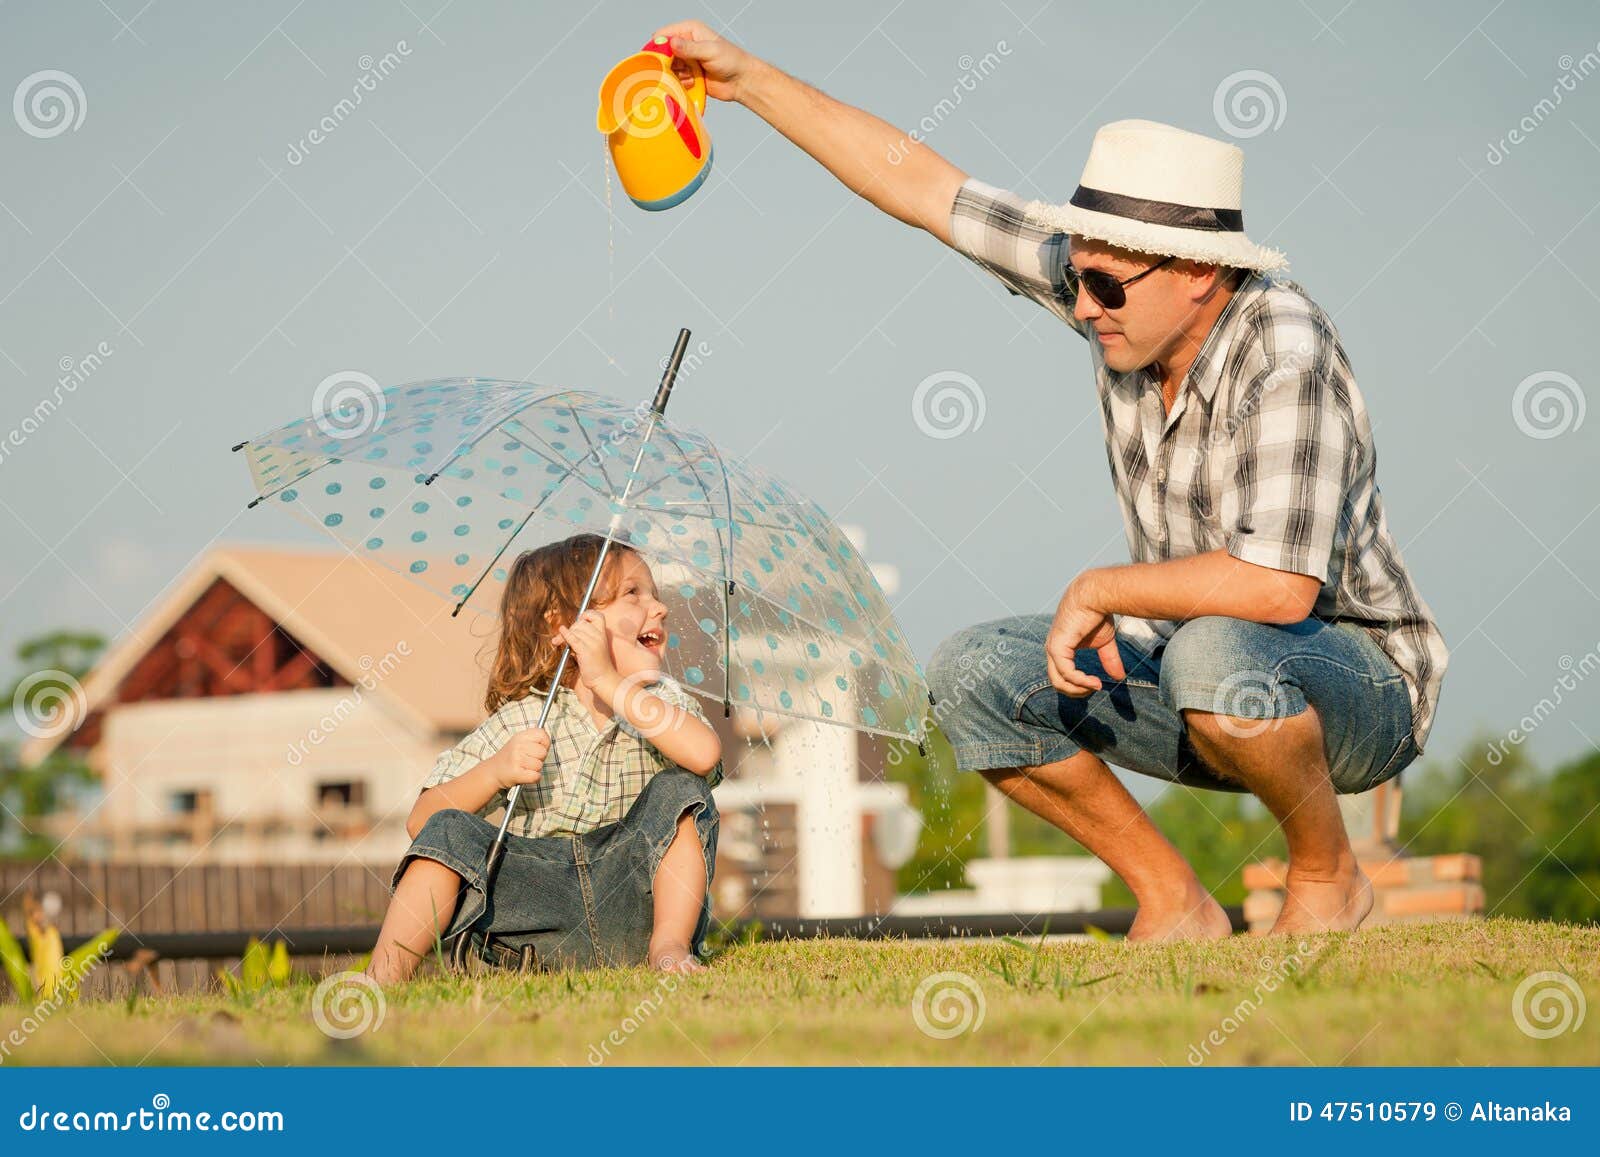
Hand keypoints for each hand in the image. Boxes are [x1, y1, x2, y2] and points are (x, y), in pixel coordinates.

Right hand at [492, 728, 548, 788]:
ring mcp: (516, 759)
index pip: (542, 734)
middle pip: (543, 752)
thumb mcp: (518, 742)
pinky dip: (533, 778)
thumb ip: (533, 739)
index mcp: (520, 736)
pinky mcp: (516, 773)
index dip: (545, 743)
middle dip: (539, 759)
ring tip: (524, 768)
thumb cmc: (510, 757)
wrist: (492, 772)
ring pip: (539, 766)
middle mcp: (517, 746)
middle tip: (529, 760)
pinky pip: (536, 776)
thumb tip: (547, 741)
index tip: (539, 748)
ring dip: (535, 769)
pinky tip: (525, 775)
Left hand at [555, 609, 618, 690]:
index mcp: (603, 634)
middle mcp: (599, 636)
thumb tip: (565, 630)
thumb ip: (584, 637)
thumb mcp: (593, 647)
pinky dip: (564, 635)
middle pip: (580, 624)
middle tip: (561, 637)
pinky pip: (572, 638)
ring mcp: (593, 643)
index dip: (587, 615)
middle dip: (570, 629)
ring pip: (575, 631)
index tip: (580, 620)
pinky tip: (560, 634)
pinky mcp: (586, 650)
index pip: (598, 616)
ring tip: (559, 642)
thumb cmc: (596, 665)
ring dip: (564, 636)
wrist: (603, 680)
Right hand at [651, 19, 752, 102]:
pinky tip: (693, 83)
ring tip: (690, 76)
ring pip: (668, 69)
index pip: (664, 34)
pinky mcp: (688, 75)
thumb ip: (690, 48)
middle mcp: (685, 44)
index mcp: (689, 31)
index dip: (658, 46)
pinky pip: (676, 80)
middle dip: (666, 64)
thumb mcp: (710, 51)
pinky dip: (681, 84)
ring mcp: (686, 61)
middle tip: (675, 72)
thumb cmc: (731, 61)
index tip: (659, 59)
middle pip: (662, 54)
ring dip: (675, 75)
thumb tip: (671, 43)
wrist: (742, 81)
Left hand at [1045, 577, 1125, 697]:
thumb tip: (1120, 677)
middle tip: (1094, 689)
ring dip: (1078, 689)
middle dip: (1076, 692)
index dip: (1078, 686)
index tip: (1097, 685)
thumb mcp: (1104, 642)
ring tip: (1095, 686)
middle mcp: (1053, 650)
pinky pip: (1066, 672)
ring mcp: (1052, 648)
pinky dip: (1080, 681)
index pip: (1062, 676)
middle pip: (1057, 683)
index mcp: (1060, 649)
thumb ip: (1109, 660)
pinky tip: (1095, 682)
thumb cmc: (1097, 614)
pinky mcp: (1057, 647)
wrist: (1095, 595)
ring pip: (1059, 681)